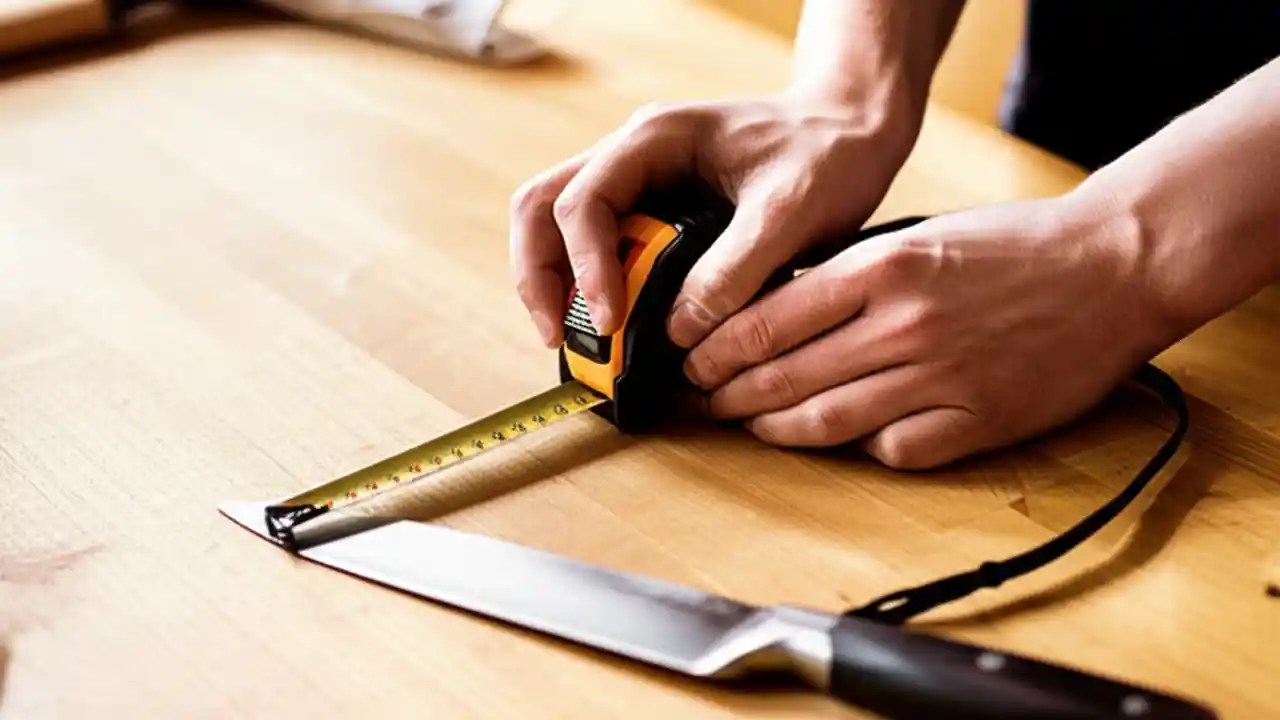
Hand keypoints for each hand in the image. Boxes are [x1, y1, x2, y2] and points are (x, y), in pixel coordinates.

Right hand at [508, 93, 919, 347]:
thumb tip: (679, 333)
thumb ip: (735, 270)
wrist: (853, 131)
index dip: (585, 266)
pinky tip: (611, 328)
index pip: (584, 201)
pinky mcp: (651, 211)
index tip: (611, 322)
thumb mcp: (791, 212)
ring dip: (556, 284)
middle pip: (541, 208)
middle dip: (540, 276)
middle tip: (557, 339)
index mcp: (654, 139)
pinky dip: (589, 287)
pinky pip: (596, 246)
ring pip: (557, 227)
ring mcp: (635, 182)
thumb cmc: (829, 155)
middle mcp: (631, 156)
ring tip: (576, 342)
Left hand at [683, 195, 1176, 468]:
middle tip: (701, 401)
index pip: (769, 318)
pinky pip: (897, 449)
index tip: (692, 359)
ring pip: (828, 419)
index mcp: (884, 266)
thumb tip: (775, 310)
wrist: (1113, 265)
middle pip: (786, 373)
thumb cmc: (1014, 245)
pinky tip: (844, 440)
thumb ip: (848, 274)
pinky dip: (863, 448)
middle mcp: (904, 322)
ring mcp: (942, 376)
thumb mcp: (918, 236)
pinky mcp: (979, 419)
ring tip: (747, 427)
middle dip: (729, 393)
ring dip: (775, 428)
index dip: (718, 348)